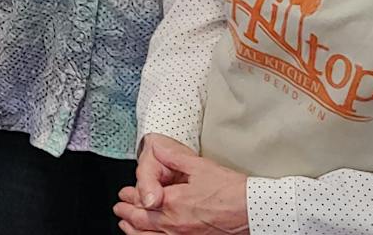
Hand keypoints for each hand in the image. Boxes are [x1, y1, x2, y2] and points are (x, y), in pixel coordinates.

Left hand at [113, 134, 249, 234]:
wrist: (254, 210)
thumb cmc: (232, 191)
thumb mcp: (200, 167)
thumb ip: (174, 158)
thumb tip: (157, 147)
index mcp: (173, 202)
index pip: (141, 201)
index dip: (129, 197)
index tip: (123, 194)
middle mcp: (174, 224)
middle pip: (140, 221)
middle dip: (126, 214)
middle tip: (119, 209)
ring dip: (133, 231)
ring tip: (126, 225)